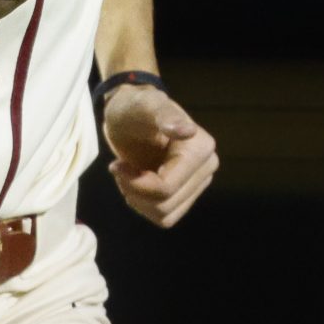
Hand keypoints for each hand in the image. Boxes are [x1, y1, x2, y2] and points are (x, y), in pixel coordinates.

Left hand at [103, 86, 217, 227]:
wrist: (131, 117)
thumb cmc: (135, 108)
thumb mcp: (143, 106)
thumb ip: (164, 115)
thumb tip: (187, 131)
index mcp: (201, 148)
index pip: (166, 188)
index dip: (136, 183)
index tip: (116, 165)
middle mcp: (207, 168)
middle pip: (166, 203)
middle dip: (135, 190)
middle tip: (120, 168)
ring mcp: (199, 183)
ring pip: (165, 214)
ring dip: (138, 199)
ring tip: (128, 174)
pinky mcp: (187, 194)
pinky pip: (165, 217)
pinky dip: (144, 205)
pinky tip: (136, 182)